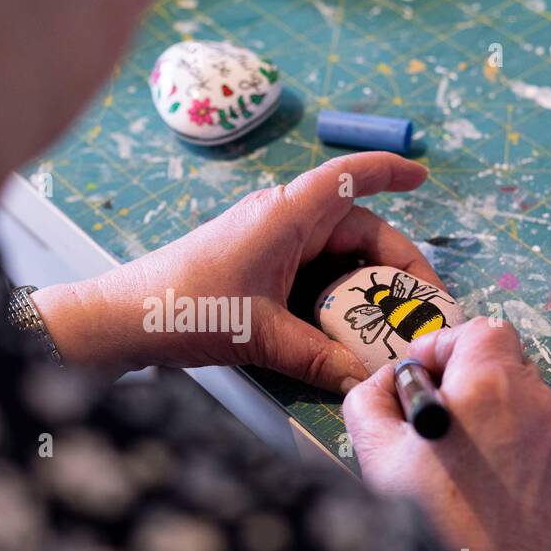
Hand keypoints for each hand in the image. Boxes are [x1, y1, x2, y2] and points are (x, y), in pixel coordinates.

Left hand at [32, 153, 434, 390]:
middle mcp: (281, 222)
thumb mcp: (261, 335)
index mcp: (285, 215)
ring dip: (366, 289)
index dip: (389, 171)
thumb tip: (363, 379)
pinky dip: (336, 300)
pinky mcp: (258, 269)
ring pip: (336, 258)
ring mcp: (269, 245)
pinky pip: (312, 277)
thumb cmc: (184, 307)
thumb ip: (318, 358)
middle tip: (425, 306)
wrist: (125, 319)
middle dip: (394, 267)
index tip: (423, 174)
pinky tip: (349, 332)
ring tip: (395, 326)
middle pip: (356, 230)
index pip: (349, 177)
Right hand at [343, 319, 550, 550]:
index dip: (442, 346)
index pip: (478, 330)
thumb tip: (382, 384)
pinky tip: (480, 477)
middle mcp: (536, 400)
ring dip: (486, 408)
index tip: (415, 378)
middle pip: (502, 359)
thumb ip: (370, 398)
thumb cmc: (430, 519)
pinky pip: (536, 431)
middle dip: (463, 376)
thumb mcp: (375, 450)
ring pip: (520, 396)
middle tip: (429, 414)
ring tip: (452, 452)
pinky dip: (508, 438)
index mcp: (491, 383)